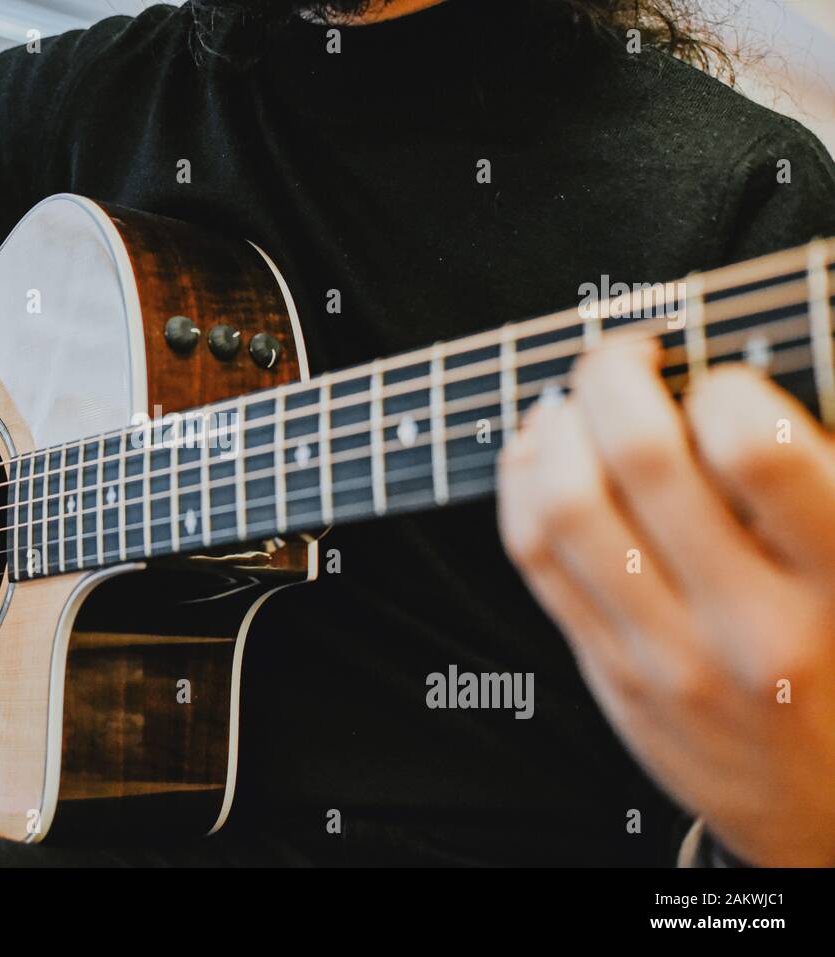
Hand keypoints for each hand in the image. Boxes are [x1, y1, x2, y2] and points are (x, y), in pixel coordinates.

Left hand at [497, 337, 834, 865]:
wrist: (825, 813)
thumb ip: (809, 493)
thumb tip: (718, 385)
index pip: (760, 452)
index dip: (724, 386)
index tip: (719, 379)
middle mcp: (748, 623)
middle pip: (643, 459)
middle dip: (617, 377)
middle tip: (624, 356)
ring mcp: (666, 652)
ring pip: (567, 504)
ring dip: (558, 425)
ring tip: (576, 400)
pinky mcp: (607, 668)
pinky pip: (533, 553)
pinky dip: (523, 480)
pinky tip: (541, 447)